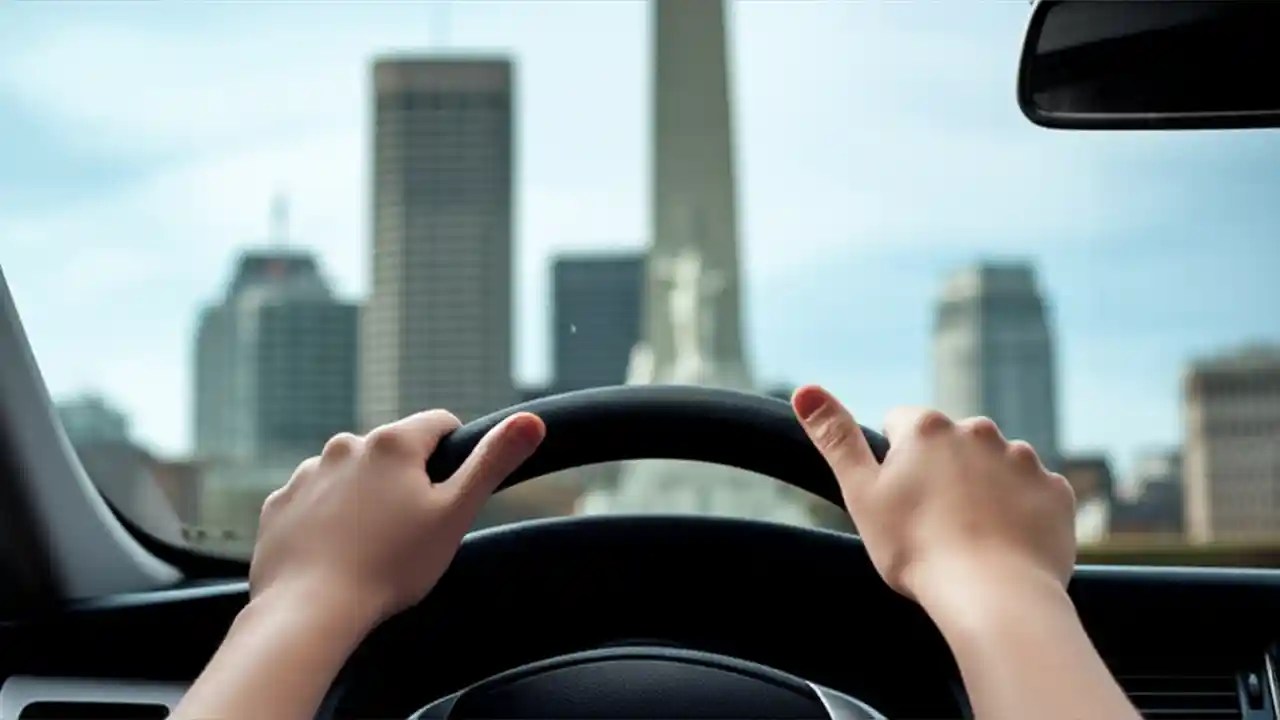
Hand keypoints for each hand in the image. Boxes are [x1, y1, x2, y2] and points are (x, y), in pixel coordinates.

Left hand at [249, 409, 545, 627]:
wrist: (309, 610)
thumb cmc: (390, 566)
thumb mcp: (455, 514)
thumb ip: (493, 462)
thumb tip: (531, 420)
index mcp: (394, 442)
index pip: (441, 424)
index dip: (455, 457)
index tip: (451, 495)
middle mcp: (346, 445)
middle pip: (394, 452)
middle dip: (407, 481)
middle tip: (412, 532)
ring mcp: (307, 473)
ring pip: (352, 476)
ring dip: (365, 498)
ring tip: (370, 547)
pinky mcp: (279, 503)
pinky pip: (314, 501)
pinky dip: (327, 519)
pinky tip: (336, 554)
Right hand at [791, 386, 1076, 610]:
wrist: (992, 596)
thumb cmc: (916, 548)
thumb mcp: (860, 493)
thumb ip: (834, 437)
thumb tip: (804, 388)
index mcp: (928, 428)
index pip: (900, 425)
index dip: (894, 462)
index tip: (898, 499)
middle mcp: (979, 430)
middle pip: (951, 444)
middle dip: (943, 472)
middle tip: (933, 522)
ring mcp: (1024, 459)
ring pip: (994, 467)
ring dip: (984, 490)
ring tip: (971, 537)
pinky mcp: (1056, 492)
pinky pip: (1034, 494)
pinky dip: (1021, 512)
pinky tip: (1006, 543)